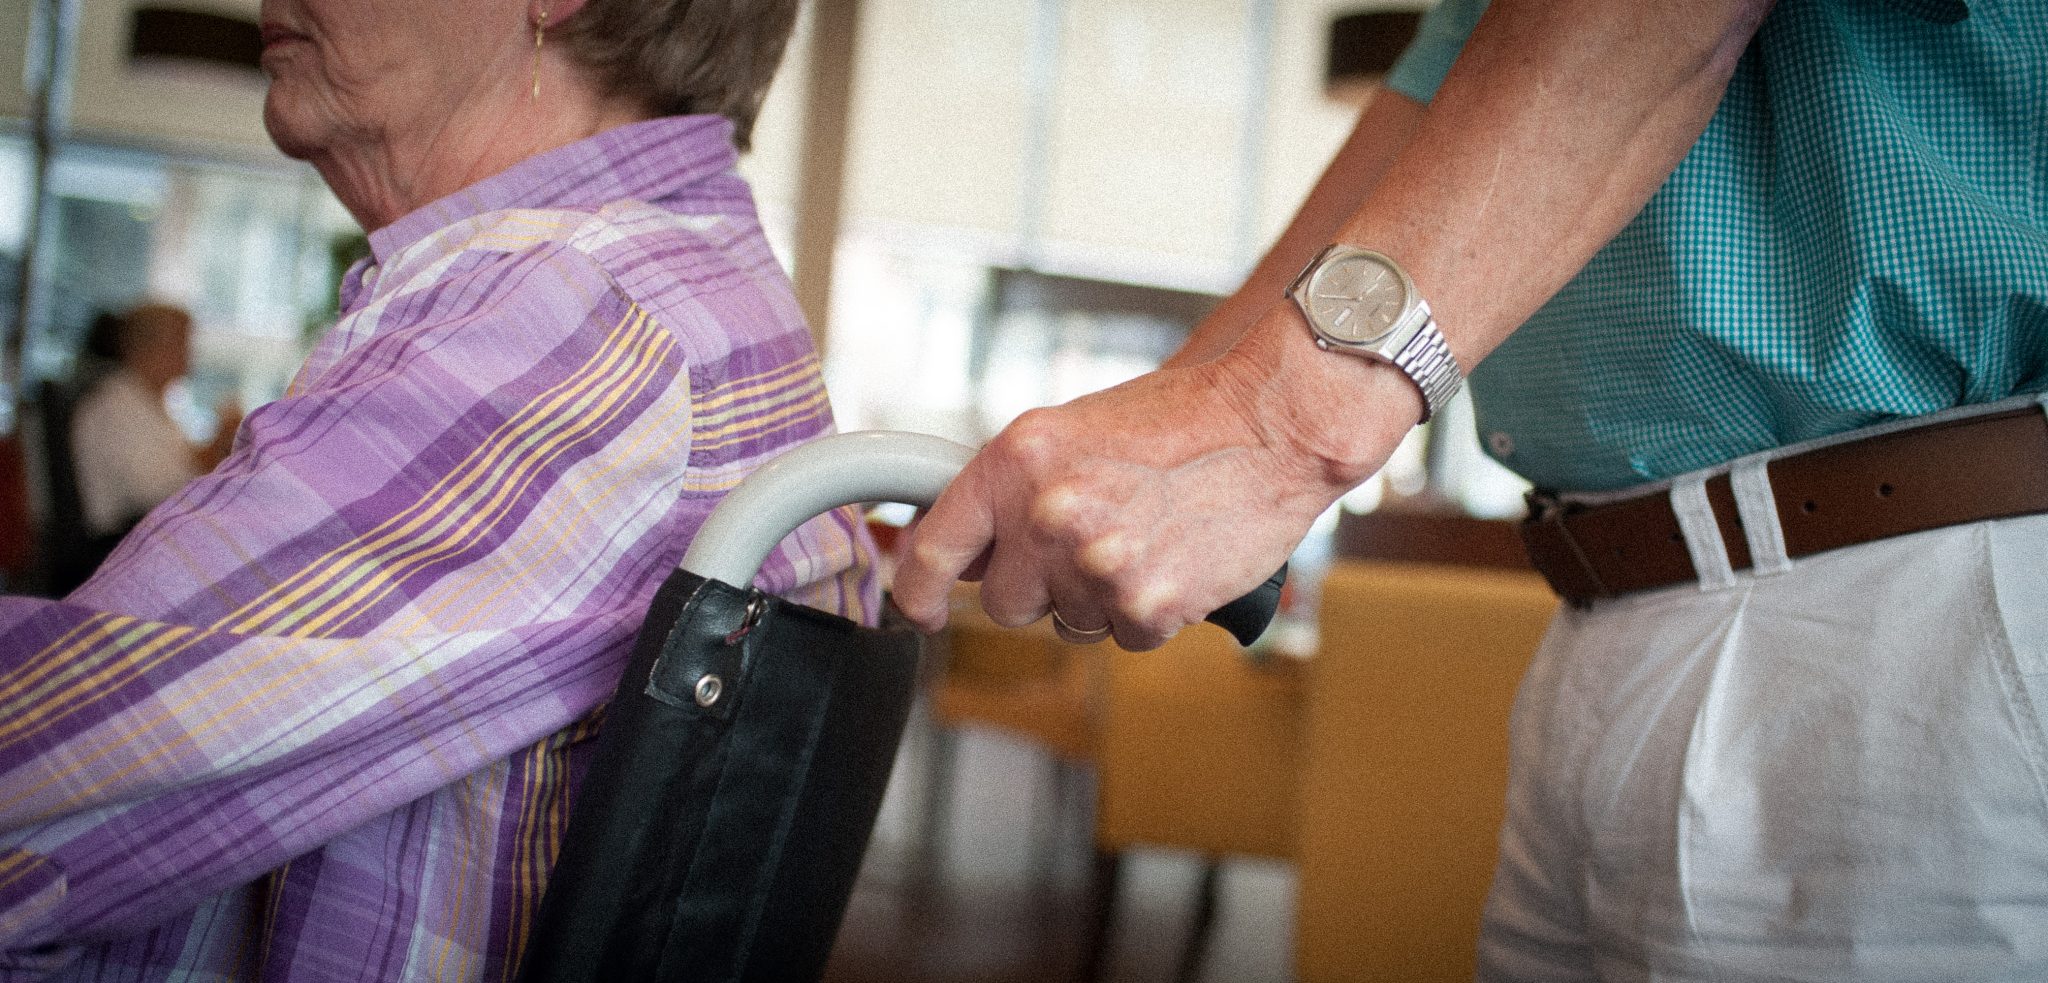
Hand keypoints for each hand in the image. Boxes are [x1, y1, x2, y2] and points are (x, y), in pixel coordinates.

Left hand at [892, 307, 1420, 649]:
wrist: (1269, 422)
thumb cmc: (1174, 422)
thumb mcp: (1068, 434)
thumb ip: (1011, 493)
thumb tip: (963, 555)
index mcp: (1015, 463)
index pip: (935, 548)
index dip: (915, 591)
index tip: (916, 609)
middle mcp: (1047, 516)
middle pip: (1004, 601)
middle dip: (1037, 584)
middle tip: (1088, 540)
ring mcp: (1097, 567)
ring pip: (1067, 623)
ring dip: (1096, 597)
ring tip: (1144, 537)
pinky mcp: (1149, 606)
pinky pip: (1124, 637)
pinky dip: (1147, 611)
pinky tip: (1175, 559)